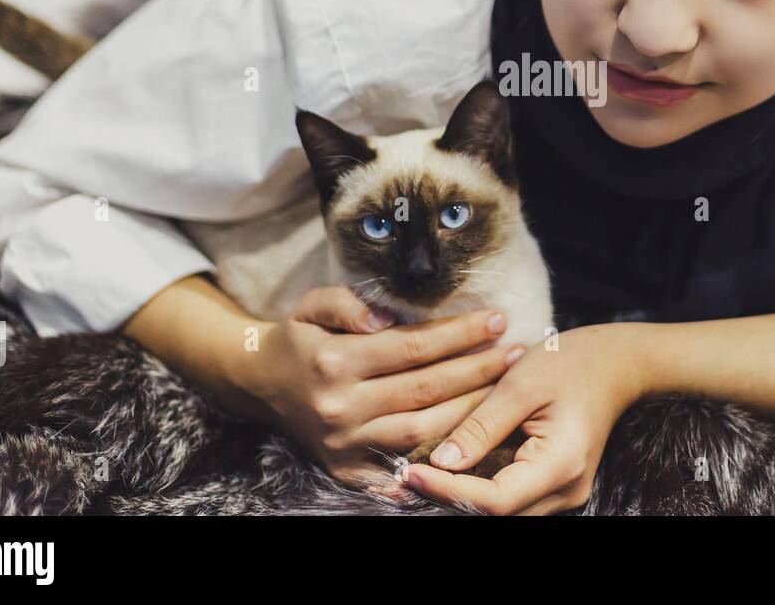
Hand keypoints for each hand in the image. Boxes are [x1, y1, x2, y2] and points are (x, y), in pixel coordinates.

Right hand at [240, 285, 526, 488]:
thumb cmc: (299, 339)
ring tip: (503, 386)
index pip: (411, 348)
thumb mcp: (311, 305)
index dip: (458, 334)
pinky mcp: (346, 470)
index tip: (495, 320)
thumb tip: (381, 319)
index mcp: (334, 362)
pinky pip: (400, 469)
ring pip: (421, 430)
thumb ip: (347, 303)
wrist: (259, 385)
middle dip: (476, 369)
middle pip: (424, 389)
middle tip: (514, 351)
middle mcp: (340, 407)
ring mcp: (344, 444)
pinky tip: (471, 439)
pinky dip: (435, 457)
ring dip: (468, 409)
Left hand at [401, 323, 647, 514]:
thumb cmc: (571, 364)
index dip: (448, 491)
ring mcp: (562, 493)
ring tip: (417, 474)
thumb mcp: (520, 385)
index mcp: (561, 465)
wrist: (616, 364)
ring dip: (460, 496)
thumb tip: (440, 463)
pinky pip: (510, 498)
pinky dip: (477, 489)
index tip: (409, 471)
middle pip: (496, 515)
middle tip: (401, 478)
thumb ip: (481, 427)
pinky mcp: (553, 486)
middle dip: (448, 498)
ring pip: (501, 511)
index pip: (494, 501)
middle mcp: (566, 491)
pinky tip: (447, 471)